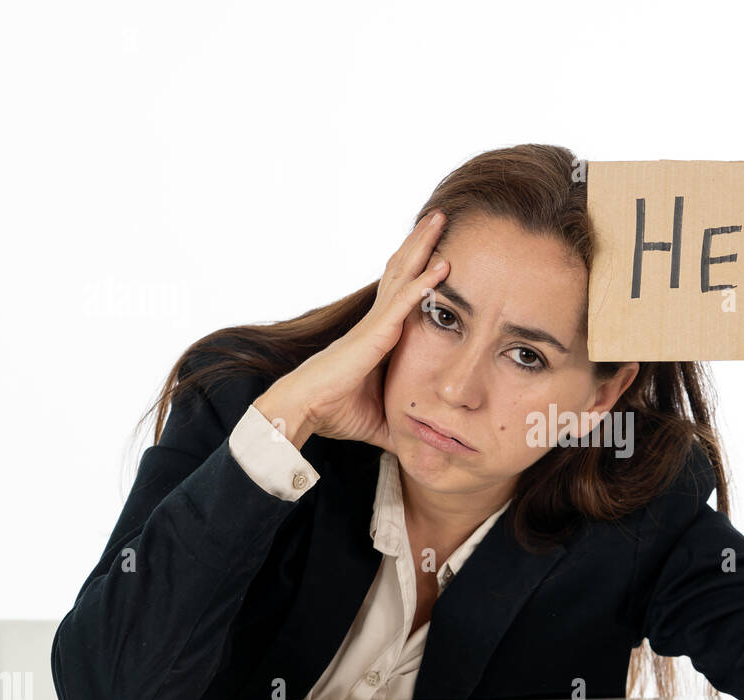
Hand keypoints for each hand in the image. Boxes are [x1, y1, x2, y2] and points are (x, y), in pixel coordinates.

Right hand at [266, 209, 448, 452]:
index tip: (439, 247)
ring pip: (402, 275)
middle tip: (441, 217)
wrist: (301, 413)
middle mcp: (377, 322)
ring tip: (440, 219)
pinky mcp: (372, 336)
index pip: (403, 294)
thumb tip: (427, 438)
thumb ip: (405, 420)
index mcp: (378, 336)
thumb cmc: (334, 412)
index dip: (419, 269)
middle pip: (402, 272)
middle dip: (422, 243)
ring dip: (423, 247)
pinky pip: (402, 304)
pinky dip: (423, 284)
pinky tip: (442, 266)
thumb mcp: (383, 417)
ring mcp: (374, 325)